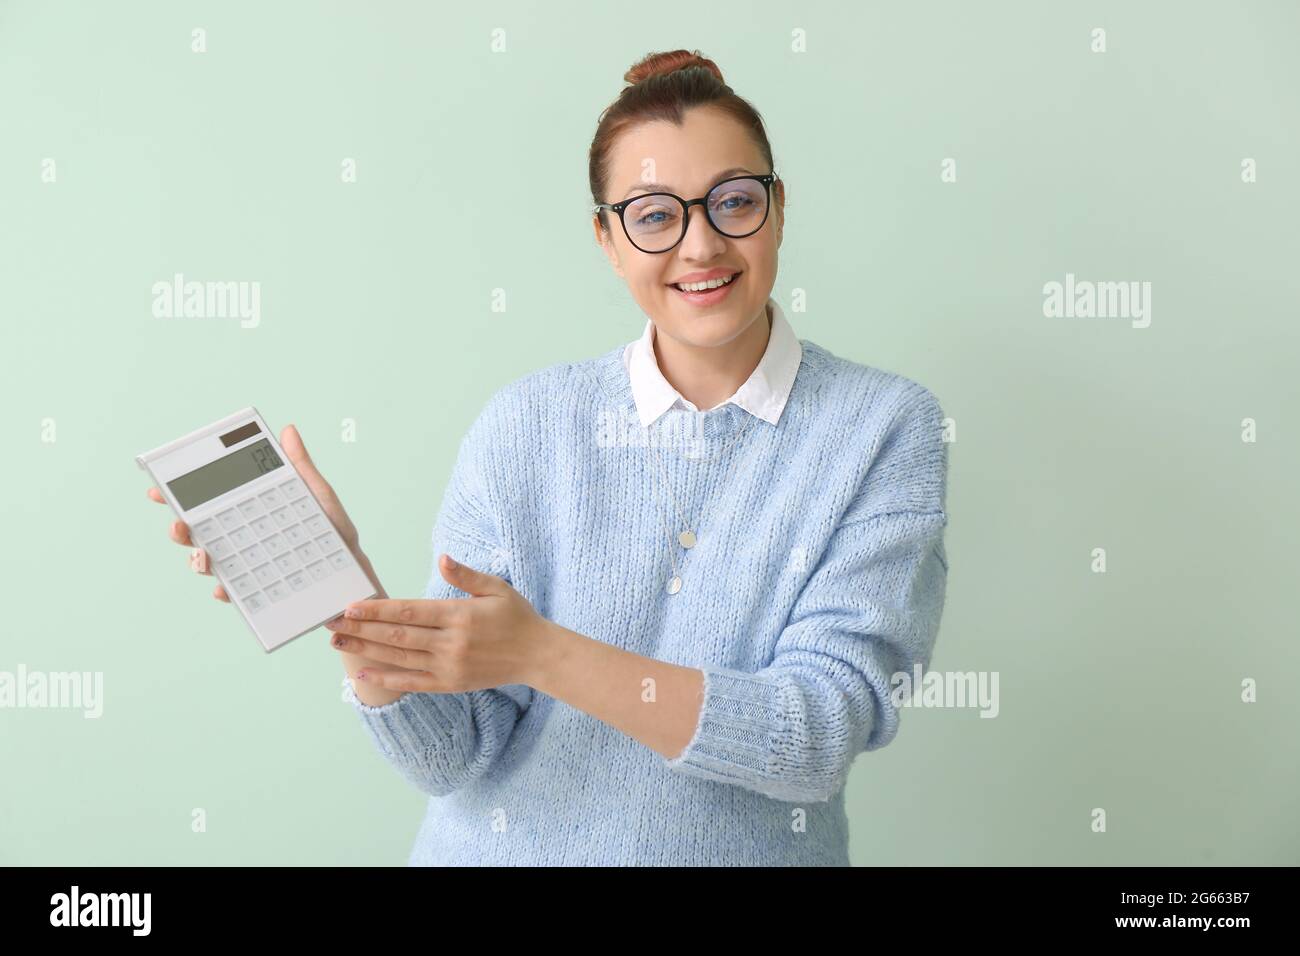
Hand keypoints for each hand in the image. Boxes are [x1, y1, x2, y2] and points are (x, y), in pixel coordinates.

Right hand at [146, 424, 376, 600]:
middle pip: (198, 534)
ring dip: (197, 560)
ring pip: (209, 563)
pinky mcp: (259, 592)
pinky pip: (235, 594)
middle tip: (178, 524)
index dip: (179, 495)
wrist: (354, 573)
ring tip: (202, 556)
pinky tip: (225, 587)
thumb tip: (288, 431)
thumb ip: (300, 467)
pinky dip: (226, 591)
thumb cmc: (334, 532)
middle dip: (180, 529)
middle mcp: (242, 539)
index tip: (159, 488)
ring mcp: (247, 566)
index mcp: (251, 512)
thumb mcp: (319, 496)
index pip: (209, 502)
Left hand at [325, 554, 554, 692]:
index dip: (378, 610)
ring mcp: (449, 666)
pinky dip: (386, 678)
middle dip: (361, 629)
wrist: (538, 655)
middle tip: (330, 623)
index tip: (351, 606)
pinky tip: (362, 672)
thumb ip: (466, 575)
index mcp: (460, 615)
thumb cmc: (517, 616)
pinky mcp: (450, 683)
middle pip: (397, 635)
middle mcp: (451, 643)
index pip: (410, 612)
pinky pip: (412, 683)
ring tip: (338, 643)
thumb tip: (442, 558)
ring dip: (365, 650)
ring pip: (399, 658)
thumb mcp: (496, 588)